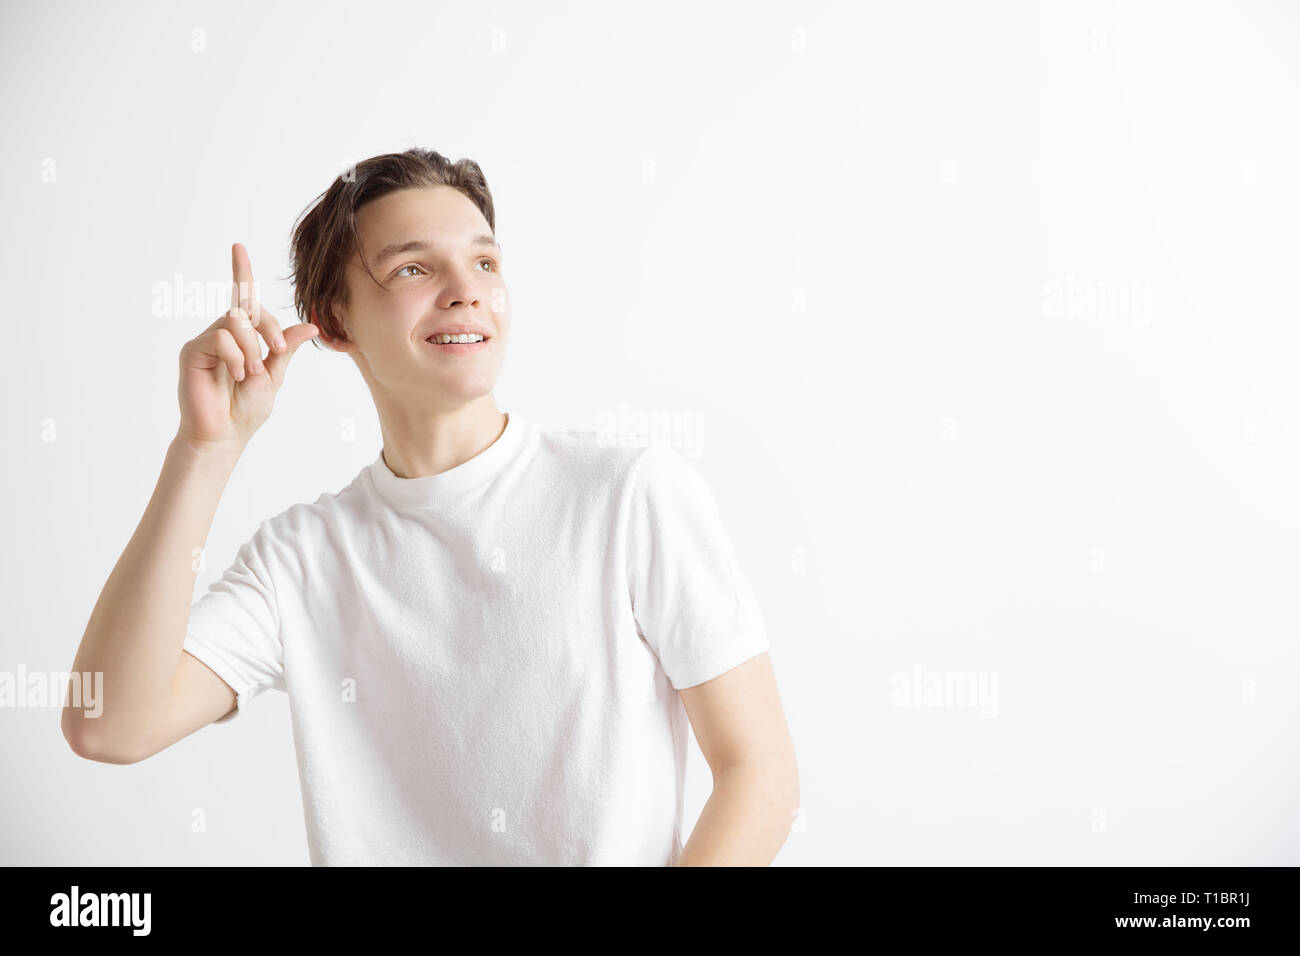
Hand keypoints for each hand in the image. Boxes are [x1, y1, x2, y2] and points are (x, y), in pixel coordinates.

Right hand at [176, 243, 318, 449]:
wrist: (225, 434)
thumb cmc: (247, 408)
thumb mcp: (275, 374)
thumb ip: (286, 347)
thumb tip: (310, 326)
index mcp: (243, 337)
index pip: (242, 299)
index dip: (241, 271)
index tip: (238, 247)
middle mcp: (222, 334)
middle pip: (248, 310)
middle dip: (269, 329)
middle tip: (275, 353)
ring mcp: (206, 342)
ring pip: (235, 323)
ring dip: (252, 348)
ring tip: (250, 374)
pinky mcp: (193, 352)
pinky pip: (220, 337)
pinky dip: (236, 356)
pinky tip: (237, 375)